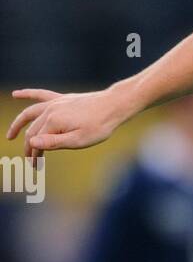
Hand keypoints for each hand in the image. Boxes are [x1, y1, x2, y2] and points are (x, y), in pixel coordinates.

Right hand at [8, 87, 129, 157]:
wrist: (113, 106)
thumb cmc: (99, 126)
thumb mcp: (78, 140)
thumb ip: (54, 142)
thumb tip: (32, 143)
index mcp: (53, 122)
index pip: (36, 141)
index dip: (34, 155)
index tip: (36, 167)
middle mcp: (50, 110)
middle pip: (33, 130)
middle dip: (30, 147)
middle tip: (31, 161)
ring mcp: (55, 103)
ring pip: (30, 113)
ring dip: (19, 123)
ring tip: (10, 135)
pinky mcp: (62, 99)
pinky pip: (40, 95)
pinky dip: (27, 94)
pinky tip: (16, 94)